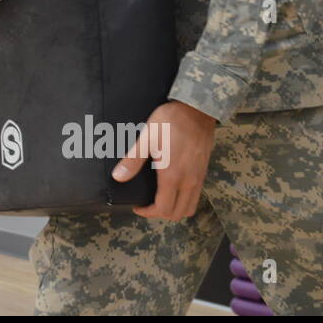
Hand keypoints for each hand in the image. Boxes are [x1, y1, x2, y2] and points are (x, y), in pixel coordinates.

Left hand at [112, 100, 215, 219]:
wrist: (197, 109)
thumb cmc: (171, 121)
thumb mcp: (147, 138)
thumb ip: (133, 160)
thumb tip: (118, 177)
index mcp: (172, 175)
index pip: (163, 209)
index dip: (148, 213)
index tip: (137, 206)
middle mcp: (189, 181)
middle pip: (178, 213)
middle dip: (161, 214)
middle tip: (147, 204)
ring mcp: (199, 177)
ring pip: (190, 207)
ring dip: (175, 208)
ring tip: (160, 199)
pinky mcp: (203, 171)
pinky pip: (196, 195)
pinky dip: (184, 199)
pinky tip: (173, 187)